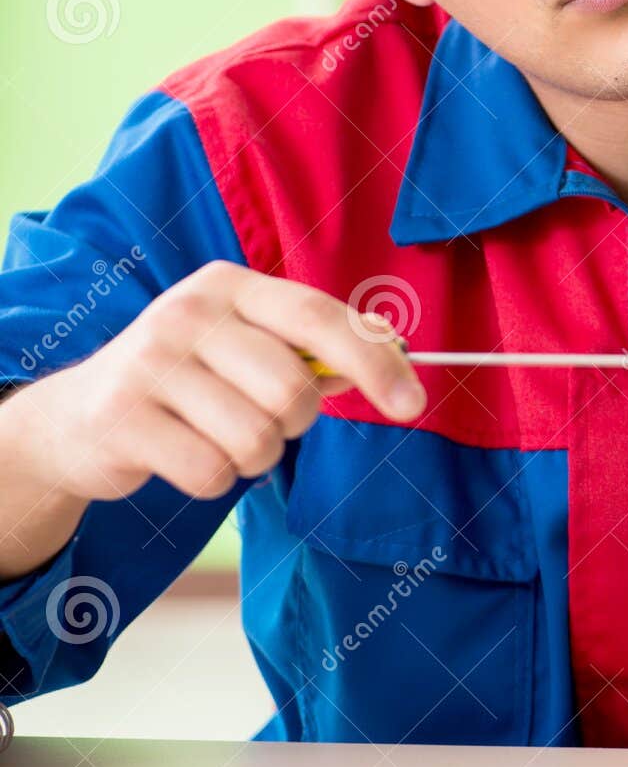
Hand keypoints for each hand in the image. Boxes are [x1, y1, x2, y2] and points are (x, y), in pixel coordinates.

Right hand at [8, 260, 426, 505]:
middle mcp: (188, 313)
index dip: (375, 361)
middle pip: (292, 391)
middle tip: (258, 418)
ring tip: (214, 436)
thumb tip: (394, 355)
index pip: (318, 317)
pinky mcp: (124, 418)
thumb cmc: (185, 380)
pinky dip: (212, 479)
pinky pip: (212, 473)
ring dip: (252, 456)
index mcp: (228, 286)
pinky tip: (181, 454)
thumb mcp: (242, 346)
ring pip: (256, 439)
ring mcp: (151, 363)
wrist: (76, 417)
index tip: (412, 402)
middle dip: (292, 424)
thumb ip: (312, 350)